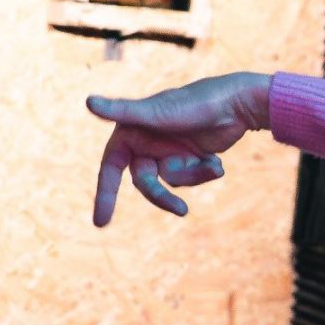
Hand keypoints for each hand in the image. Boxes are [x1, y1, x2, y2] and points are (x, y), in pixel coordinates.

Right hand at [87, 71, 270, 225]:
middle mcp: (148, 142)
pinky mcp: (191, 156)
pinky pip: (191, 178)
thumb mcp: (157, 113)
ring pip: (172, 181)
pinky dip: (205, 173)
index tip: (101, 222)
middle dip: (163, 196)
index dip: (105, 194)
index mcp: (132, 131)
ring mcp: (170, 150)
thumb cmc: (194, 103)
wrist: (236, 102)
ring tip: (214, 167)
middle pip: (145, 182)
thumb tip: (88, 101)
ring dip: (193, 177)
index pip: (111, 167)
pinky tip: (217, 162)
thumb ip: (123, 110)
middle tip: (182, 211)